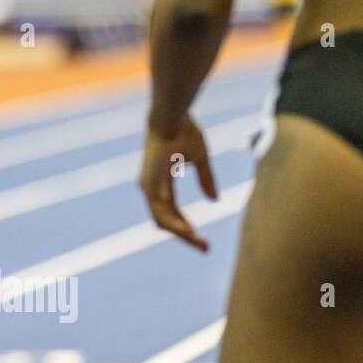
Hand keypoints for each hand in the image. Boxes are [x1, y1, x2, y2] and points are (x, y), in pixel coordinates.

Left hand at [138, 113, 217, 250]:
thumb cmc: (184, 131)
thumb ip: (206, 179)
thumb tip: (214, 200)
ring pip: (162, 219)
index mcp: (162, 182)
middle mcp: (152, 187)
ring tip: (200, 243)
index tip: (203, 240)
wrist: (171, 115)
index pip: (172, 211)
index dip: (186, 226)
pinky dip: (173, 221)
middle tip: (205, 248)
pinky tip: (186, 232)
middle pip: (167, 220)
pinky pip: (160, 208)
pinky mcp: (149, 181)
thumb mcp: (200, 158)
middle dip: (185, 235)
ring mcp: (148, 185)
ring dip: (181, 232)